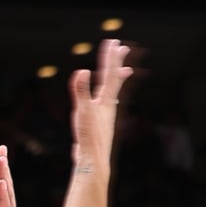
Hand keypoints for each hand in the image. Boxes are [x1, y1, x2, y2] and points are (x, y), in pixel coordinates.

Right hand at [69, 37, 132, 172]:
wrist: (93, 164)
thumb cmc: (88, 140)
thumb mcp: (83, 113)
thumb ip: (81, 92)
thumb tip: (83, 72)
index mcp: (105, 102)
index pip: (108, 75)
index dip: (110, 58)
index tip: (113, 42)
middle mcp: (108, 108)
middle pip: (114, 81)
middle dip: (116, 63)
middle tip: (121, 48)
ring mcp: (105, 117)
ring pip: (112, 93)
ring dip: (115, 80)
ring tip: (123, 71)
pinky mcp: (99, 126)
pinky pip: (105, 105)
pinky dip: (107, 97)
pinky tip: (106, 102)